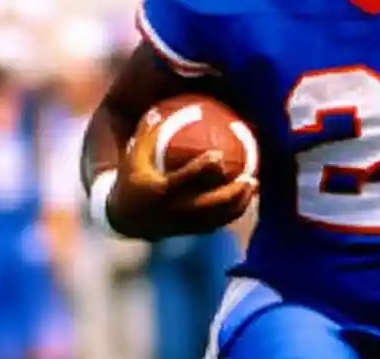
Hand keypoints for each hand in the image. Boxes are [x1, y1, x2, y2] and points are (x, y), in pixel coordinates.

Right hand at [109, 123, 257, 239]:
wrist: (126, 218)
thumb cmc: (133, 178)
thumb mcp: (134, 154)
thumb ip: (150, 132)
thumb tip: (165, 107)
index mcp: (162, 190)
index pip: (186, 179)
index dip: (204, 169)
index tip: (219, 155)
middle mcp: (175, 210)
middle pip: (211, 204)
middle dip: (232, 192)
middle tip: (249, 175)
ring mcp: (186, 224)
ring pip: (219, 217)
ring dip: (240, 203)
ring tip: (254, 184)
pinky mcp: (192, 230)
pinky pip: (218, 223)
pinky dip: (234, 211)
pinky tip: (247, 196)